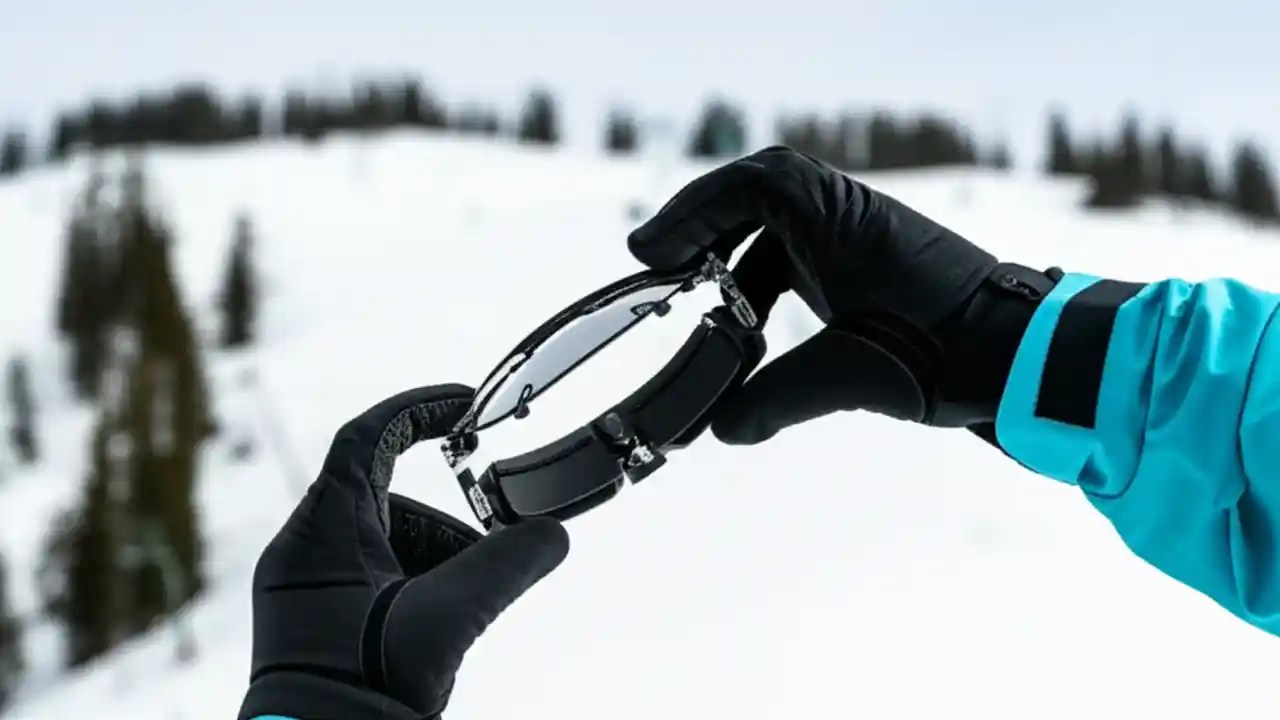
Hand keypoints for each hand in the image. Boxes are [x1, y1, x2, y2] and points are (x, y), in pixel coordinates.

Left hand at [238, 385, 568, 719]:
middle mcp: (305, 548)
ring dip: (436, 565)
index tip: (464, 403)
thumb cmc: (359, 692)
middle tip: (484, 562)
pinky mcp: (315, 615)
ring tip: (457, 615)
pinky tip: (435, 628)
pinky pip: (376, 575)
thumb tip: (552, 537)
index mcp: (323, 531)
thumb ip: (508, 568)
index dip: (418, 410)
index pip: (369, 437)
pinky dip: (416, 587)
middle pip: (392, 500)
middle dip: (449, 528)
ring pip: (389, 542)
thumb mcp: (448, 621)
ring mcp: (307, 584)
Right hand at [629, 146, 1059, 445]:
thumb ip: (775, 400)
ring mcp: (864, 246)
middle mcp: (849, 219)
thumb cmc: (948, 348)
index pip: (752, 185)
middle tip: (662, 273)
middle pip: (758, 204)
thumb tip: (723, 428)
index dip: (691, 212)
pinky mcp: (877, 277)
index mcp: (838, 218)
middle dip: (705, 236)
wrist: (1030, 361)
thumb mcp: (850, 375)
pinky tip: (758, 341)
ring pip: (782, 240)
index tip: (650, 252)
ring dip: (738, 273)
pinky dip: (772, 295)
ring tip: (706, 319)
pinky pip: (807, 267)